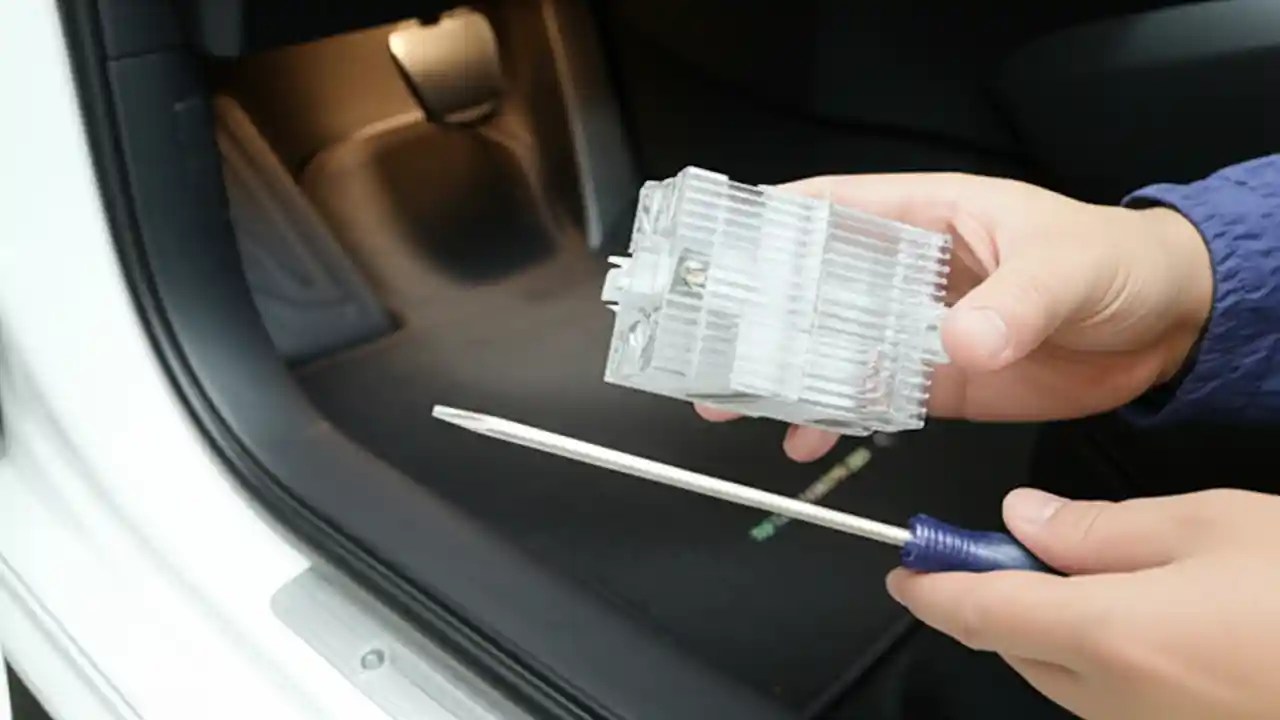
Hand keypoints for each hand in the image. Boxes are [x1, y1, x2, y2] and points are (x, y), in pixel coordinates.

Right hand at [694, 173, 1213, 460]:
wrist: (1167, 330)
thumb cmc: (1119, 263)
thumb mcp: (1069, 267)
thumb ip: (1017, 302)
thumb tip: (960, 341)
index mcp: (930, 218)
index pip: (836, 206)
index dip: (775, 221)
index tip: (723, 248)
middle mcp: (910, 274)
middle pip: (816, 289)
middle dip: (761, 317)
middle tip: (711, 349)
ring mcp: (920, 331)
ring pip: (833, 350)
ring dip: (785, 377)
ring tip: (734, 405)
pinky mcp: (938, 382)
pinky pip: (875, 400)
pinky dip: (838, 420)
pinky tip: (808, 441)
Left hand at [887, 487, 1279, 719]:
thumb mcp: (1209, 525)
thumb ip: (1100, 528)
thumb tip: (1022, 518)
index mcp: (1108, 637)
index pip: (982, 613)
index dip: (932, 589)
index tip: (901, 569)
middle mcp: (1115, 701)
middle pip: (1014, 647)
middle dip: (987, 600)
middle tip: (991, 550)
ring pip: (1057, 676)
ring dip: (1041, 628)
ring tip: (1064, 575)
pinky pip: (1108, 699)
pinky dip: (1091, 656)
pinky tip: (1128, 620)